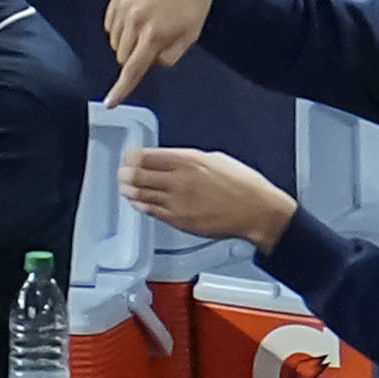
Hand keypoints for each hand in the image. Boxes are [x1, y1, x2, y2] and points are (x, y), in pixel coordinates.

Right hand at [100, 0, 220, 106]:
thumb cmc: (194, 1)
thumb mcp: (190, 36)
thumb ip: (170, 56)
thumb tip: (153, 63)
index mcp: (155, 35)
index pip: (132, 70)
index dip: (121, 90)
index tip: (110, 102)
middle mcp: (136, 21)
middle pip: (122, 56)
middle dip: (133, 56)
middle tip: (151, 42)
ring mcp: (125, 6)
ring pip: (114, 41)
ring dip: (126, 41)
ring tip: (147, 24)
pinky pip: (110, 22)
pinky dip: (120, 26)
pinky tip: (137, 15)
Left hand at [119, 146, 293, 247]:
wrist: (256, 211)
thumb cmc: (243, 185)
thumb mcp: (216, 159)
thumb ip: (190, 160)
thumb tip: (173, 161)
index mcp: (189, 161)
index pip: (148, 157)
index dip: (133, 157)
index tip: (128, 157)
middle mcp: (179, 180)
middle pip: (139, 175)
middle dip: (126, 174)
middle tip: (121, 173)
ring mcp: (177, 202)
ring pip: (142, 194)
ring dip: (129, 190)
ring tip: (124, 187)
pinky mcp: (179, 220)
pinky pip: (152, 211)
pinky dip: (141, 206)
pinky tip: (136, 203)